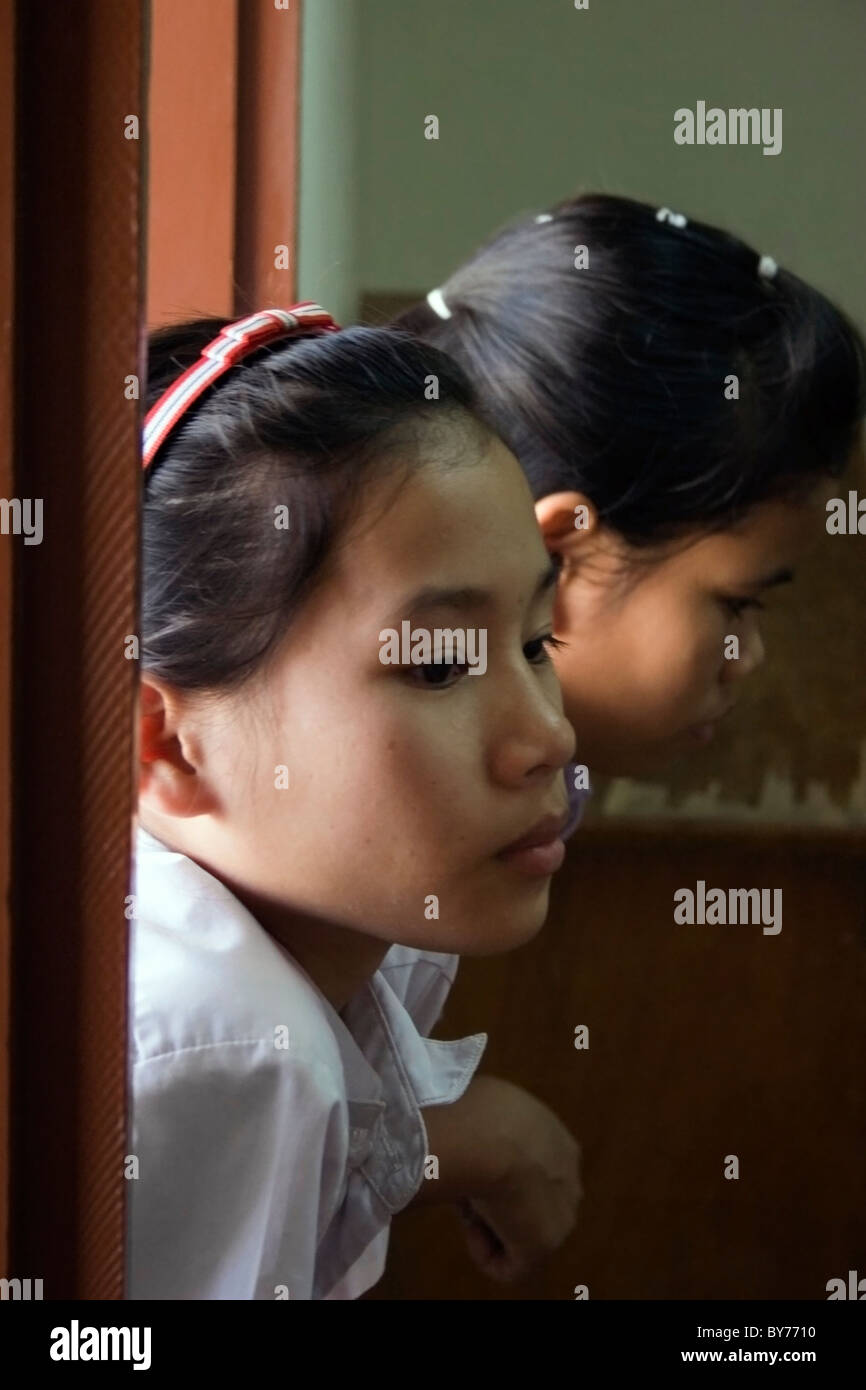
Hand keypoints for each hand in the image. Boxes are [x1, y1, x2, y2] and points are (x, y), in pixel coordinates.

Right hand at [425, 1074, 581, 1282]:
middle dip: (497, 1198)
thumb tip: (469, 1123)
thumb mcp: (487, 1103)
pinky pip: (510, 1265)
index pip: (531, 1166)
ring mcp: (562, 1215)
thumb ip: (490, 1120)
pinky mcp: (543, 1248)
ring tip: (466, 1202)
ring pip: (519, 1230)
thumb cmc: (481, 1111)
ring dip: (491, 1223)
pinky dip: (485, 1253)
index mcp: (560, 1142)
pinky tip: (470, 1227)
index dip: (496, 1167)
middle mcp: (570, 1178)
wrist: (486, 1137)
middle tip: (467, 1186)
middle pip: (529, 1199)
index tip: (471, 1162)